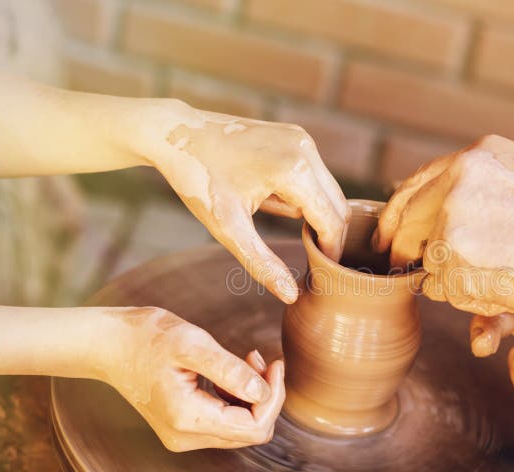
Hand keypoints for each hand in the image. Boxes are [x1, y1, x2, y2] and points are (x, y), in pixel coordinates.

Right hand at [103, 306, 284, 451]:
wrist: (108, 343)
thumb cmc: (147, 336)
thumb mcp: (192, 344)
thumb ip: (230, 370)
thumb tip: (263, 392)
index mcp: (188, 419)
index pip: (254, 427)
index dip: (273, 397)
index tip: (275, 363)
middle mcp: (185, 437)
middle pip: (250, 431)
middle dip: (265, 395)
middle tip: (260, 359)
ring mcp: (182, 435)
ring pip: (240, 426)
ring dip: (253, 394)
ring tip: (249, 359)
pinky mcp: (182, 425)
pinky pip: (225, 420)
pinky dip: (237, 396)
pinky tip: (234, 370)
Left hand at [138, 104, 349, 303]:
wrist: (176, 134)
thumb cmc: (198, 180)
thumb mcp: (228, 227)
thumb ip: (262, 263)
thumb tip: (291, 295)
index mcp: (294, 171)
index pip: (331, 221)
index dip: (331, 250)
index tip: (323, 273)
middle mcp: (306, 149)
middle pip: (338, 205)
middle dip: (326, 234)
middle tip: (306, 258)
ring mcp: (302, 139)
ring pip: (327, 190)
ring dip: (309, 212)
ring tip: (264, 213)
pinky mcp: (296, 135)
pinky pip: (312, 175)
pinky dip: (300, 193)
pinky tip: (266, 196)